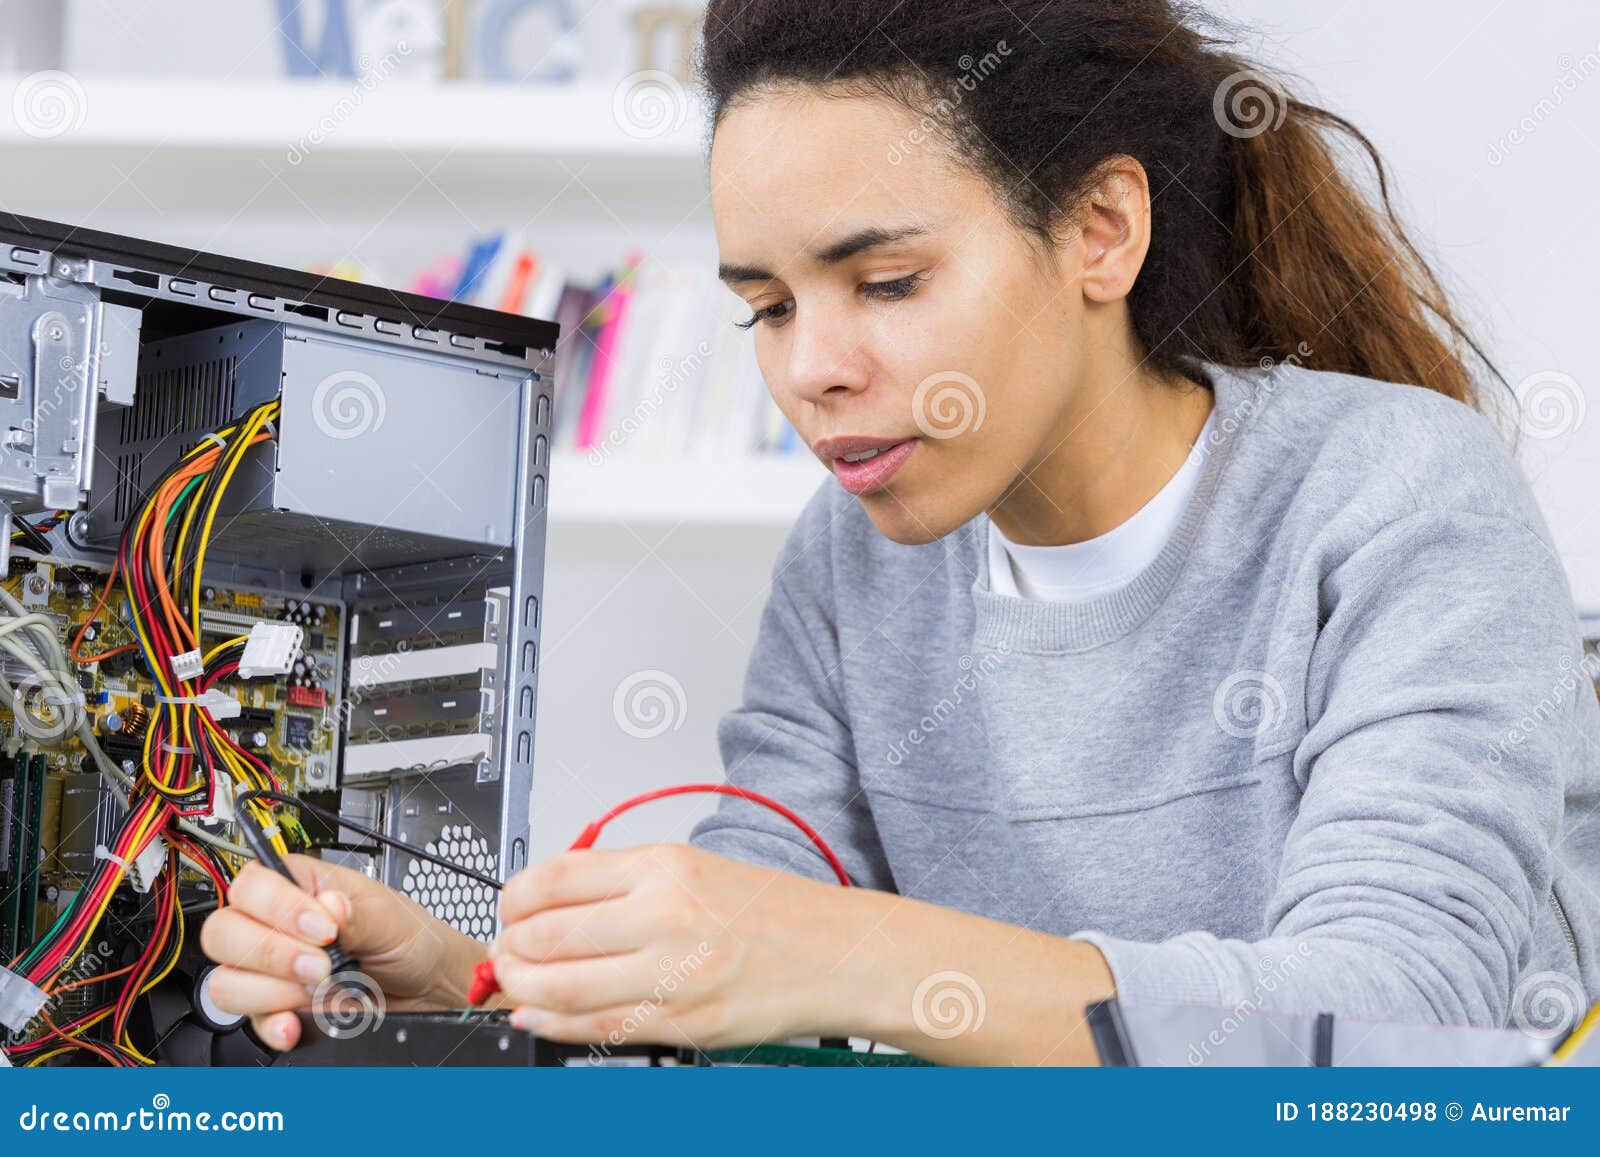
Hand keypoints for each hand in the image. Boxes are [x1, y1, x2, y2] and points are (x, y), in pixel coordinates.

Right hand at [200, 855, 484, 1050]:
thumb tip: (328, 907)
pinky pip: (249, 1023)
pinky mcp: (279, 1009)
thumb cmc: (412, 939)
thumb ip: (356, 913)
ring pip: (226, 981)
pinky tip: (298, 1022)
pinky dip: (272, 1026)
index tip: (323, 928)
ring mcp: (273, 972)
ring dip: (270, 991)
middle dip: (271, 953)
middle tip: (320, 965)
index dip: (277, 907)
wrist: (430, 989)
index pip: (251, 885)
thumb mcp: (390, 918)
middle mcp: (277, 927)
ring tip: (319, 988)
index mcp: (300, 887)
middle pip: (224, 933)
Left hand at [490, 844, 846, 1050]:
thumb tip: (549, 900)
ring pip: (561, 988)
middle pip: (546, 935)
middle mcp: (664, 917)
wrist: (835, 953)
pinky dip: (552, 1025)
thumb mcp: (692, 866)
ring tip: (516, 983)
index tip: (508, 908)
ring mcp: (672, 975)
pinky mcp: (681, 1023)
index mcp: (663, 868)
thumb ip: (620, 881)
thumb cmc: (770, 910)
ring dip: (522, 989)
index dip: (512, 898)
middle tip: (505, 950)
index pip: (553, 879)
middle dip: (510, 947)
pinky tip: (537, 1017)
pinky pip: (595, 1028)